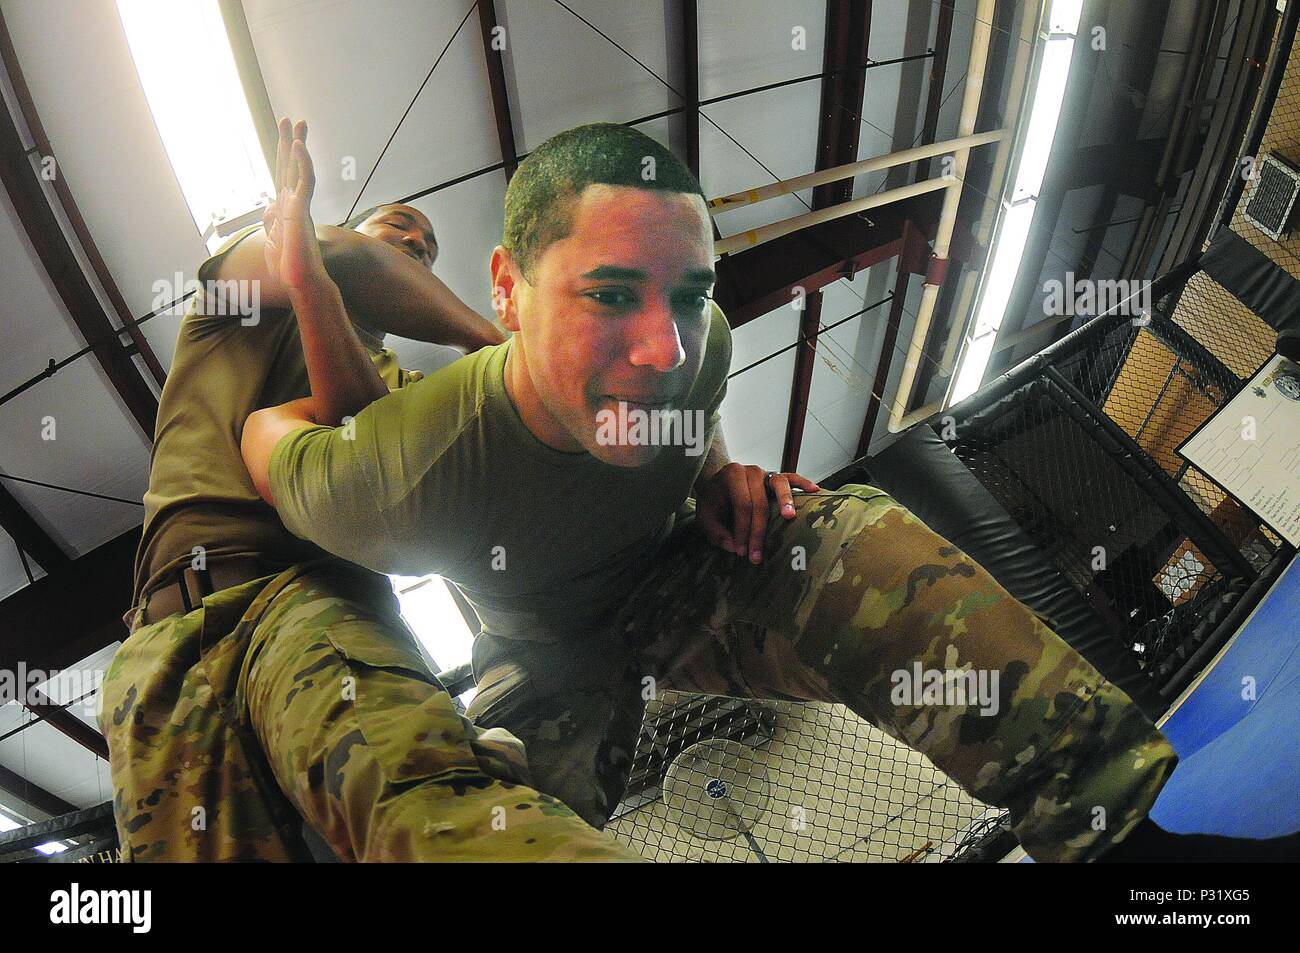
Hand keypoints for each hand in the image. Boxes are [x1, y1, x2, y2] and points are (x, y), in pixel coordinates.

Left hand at [263, 118, 325, 289]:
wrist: (299, 281)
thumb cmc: (289, 266)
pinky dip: (302, 163)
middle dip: (292, 142)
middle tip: (293, 120)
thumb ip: (271, 219)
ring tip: (298, 123)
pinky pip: (305, 182)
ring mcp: (299, 205)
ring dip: (298, 145)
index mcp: (287, 208)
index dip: (284, 155)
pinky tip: (299, 147)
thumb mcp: (272, 238)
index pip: (284, 175)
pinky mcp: (302, 211)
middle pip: (292, 166)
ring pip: (300, 169)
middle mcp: (295, 203)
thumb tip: (271, 205)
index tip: (287, 137)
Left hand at [696, 464, 820, 563]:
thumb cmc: (714, 501)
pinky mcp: (777, 477)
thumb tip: (732, 546)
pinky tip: (816, 491)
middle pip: (759, 502)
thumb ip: (715, 532)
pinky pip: (793, 477)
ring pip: (779, 484)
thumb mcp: (705, 517)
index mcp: (731, 476)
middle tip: (757, 555)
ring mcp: (766, 472)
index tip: (741, 552)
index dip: (742, 530)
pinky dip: (804, 483)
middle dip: (758, 531)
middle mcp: (750, 471)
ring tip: (790, 517)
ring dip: (785, 501)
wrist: (717, 482)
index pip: (741, 505)